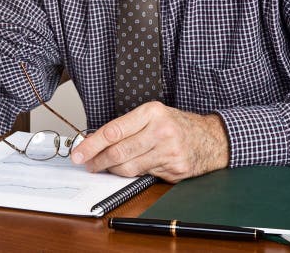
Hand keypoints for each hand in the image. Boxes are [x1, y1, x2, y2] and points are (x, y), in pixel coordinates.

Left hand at [70, 102, 229, 182]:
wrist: (210, 138)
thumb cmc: (177, 124)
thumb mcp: (153, 115)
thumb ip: (127, 126)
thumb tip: (96, 140)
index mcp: (152, 112)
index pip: (114, 130)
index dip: (92, 144)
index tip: (79, 152)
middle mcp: (161, 131)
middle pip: (118, 152)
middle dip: (97, 161)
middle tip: (86, 163)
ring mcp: (169, 152)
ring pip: (128, 167)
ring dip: (111, 169)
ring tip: (104, 166)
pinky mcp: (174, 170)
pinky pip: (143, 175)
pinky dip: (131, 173)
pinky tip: (127, 168)